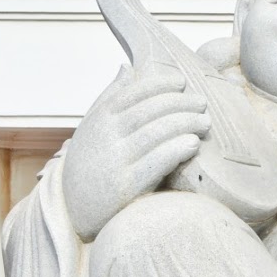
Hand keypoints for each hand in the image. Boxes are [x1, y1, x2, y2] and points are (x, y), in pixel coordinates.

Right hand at [61, 63, 208, 240]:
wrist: (72, 209)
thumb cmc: (89, 164)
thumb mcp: (92, 127)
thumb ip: (110, 97)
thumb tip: (127, 67)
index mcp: (100, 120)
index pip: (132, 94)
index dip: (158, 85)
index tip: (180, 82)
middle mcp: (106, 138)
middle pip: (147, 112)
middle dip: (178, 104)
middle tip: (201, 102)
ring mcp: (115, 162)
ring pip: (154, 134)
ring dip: (184, 124)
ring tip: (204, 122)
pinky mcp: (126, 188)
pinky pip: (155, 164)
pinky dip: (175, 150)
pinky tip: (193, 144)